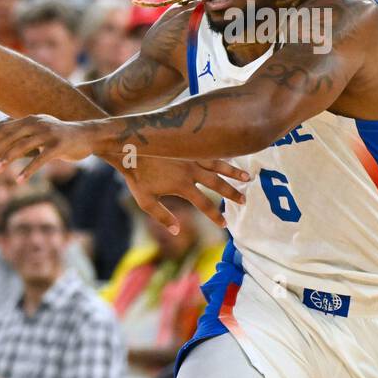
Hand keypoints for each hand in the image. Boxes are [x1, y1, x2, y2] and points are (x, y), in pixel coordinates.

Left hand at [0, 115, 93, 177]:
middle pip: (10, 138)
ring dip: (7, 160)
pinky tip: (19, 180)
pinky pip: (39, 160)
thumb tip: (7, 145)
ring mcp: (48, 134)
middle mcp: (37, 123)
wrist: (88, 136)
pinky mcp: (58, 146)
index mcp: (31, 119)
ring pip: (21, 147)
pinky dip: (27, 171)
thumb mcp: (42, 130)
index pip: (6, 129)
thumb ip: (26, 134)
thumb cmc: (61, 137)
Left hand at [113, 155, 249, 233]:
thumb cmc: (136, 177)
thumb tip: (177, 231)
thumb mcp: (146, 201)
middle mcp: (191, 170)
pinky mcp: (188, 146)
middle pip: (217, 183)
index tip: (224, 224)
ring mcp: (191, 156)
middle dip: (232, 193)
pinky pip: (209, 151)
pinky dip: (222, 156)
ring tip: (247, 178)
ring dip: (234, 172)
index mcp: (182, 185)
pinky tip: (231, 157)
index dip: (215, 215)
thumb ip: (162, 216)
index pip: (204, 203)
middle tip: (244, 200)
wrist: (130, 149)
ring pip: (218, 165)